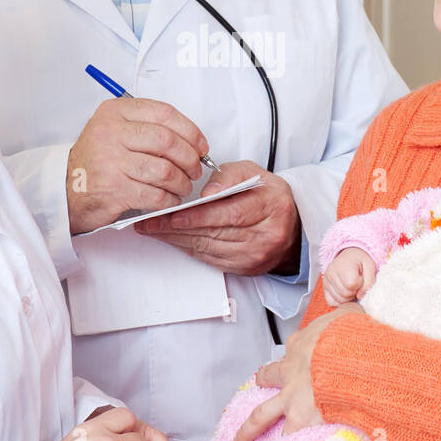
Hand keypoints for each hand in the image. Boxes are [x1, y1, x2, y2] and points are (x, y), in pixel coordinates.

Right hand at [66, 98, 210, 233]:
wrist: (66, 189)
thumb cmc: (97, 160)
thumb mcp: (115, 129)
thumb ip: (148, 126)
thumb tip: (192, 139)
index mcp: (115, 112)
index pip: (164, 113)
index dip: (190, 130)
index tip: (200, 145)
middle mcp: (110, 132)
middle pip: (168, 141)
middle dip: (190, 158)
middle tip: (195, 169)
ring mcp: (110, 161)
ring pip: (165, 170)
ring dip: (182, 182)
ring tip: (182, 186)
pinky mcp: (114, 190)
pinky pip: (155, 195)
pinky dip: (169, 200)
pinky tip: (169, 199)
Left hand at [133, 161, 301, 276]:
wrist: (290, 224)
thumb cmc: (266, 195)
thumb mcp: (252, 172)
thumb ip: (228, 176)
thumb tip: (206, 193)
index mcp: (272, 206)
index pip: (230, 213)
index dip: (197, 216)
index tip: (171, 215)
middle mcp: (266, 234)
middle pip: (215, 232)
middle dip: (177, 228)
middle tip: (149, 222)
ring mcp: (257, 255)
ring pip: (209, 248)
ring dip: (177, 240)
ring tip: (153, 230)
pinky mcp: (246, 268)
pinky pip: (211, 259)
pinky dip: (188, 248)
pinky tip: (172, 239)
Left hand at [232, 302, 363, 440]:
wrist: (354, 360)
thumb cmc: (353, 337)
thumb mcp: (350, 314)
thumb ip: (349, 311)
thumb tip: (356, 305)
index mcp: (301, 346)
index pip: (292, 349)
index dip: (295, 354)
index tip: (299, 360)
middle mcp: (291, 372)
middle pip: (268, 377)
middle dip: (261, 382)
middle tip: (255, 384)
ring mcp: (293, 399)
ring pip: (262, 416)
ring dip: (249, 430)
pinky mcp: (302, 422)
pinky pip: (287, 440)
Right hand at [323, 248, 377, 305]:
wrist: (349, 258)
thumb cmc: (360, 262)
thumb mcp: (370, 266)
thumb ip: (369, 282)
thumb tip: (360, 296)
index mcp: (342, 266)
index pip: (351, 285)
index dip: (359, 284)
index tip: (360, 278)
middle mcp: (331, 273)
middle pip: (345, 294)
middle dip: (354, 292)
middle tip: (356, 284)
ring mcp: (326, 281)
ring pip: (339, 300)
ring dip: (348, 297)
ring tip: (350, 287)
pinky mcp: (324, 288)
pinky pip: (331, 302)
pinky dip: (340, 301)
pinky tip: (344, 292)